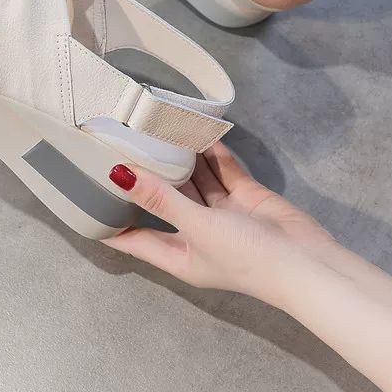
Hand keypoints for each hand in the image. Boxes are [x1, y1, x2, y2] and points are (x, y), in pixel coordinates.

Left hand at [104, 142, 336, 299]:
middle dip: (146, 177)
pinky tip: (195, 130)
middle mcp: (196, 234)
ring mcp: (222, 214)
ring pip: (194, 181)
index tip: (85, 196)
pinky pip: (222, 170)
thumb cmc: (244, 256)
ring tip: (155, 129)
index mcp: (178, 255)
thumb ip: (159, 198)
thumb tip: (116, 174)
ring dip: (179, 159)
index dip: (109, 221)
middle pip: (163, 201)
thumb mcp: (196, 227)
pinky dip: (211, 153)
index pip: (134, 238)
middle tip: (122, 144)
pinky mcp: (244, 196)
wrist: (306, 262)